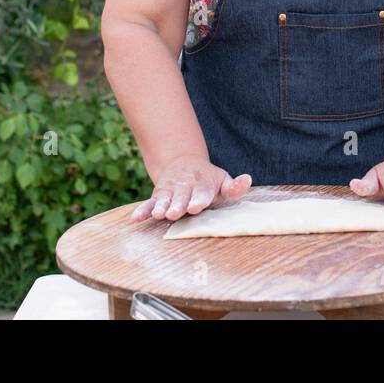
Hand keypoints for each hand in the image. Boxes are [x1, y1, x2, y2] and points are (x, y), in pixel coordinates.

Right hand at [130, 155, 251, 221]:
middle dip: (178, 205)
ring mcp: (170, 191)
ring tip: (158, 214)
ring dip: (161, 206)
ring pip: (164, 199)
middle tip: (175, 213)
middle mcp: (185, 187)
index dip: (199, 199)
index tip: (196, 206)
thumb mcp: (222, 180)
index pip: (202, 193)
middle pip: (181, 197)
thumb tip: (248, 179)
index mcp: (202, 184)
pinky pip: (148, 203)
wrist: (184, 163)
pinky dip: (142, 210)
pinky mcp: (158, 196)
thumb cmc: (208, 179)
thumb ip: (234, 186)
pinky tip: (135, 218)